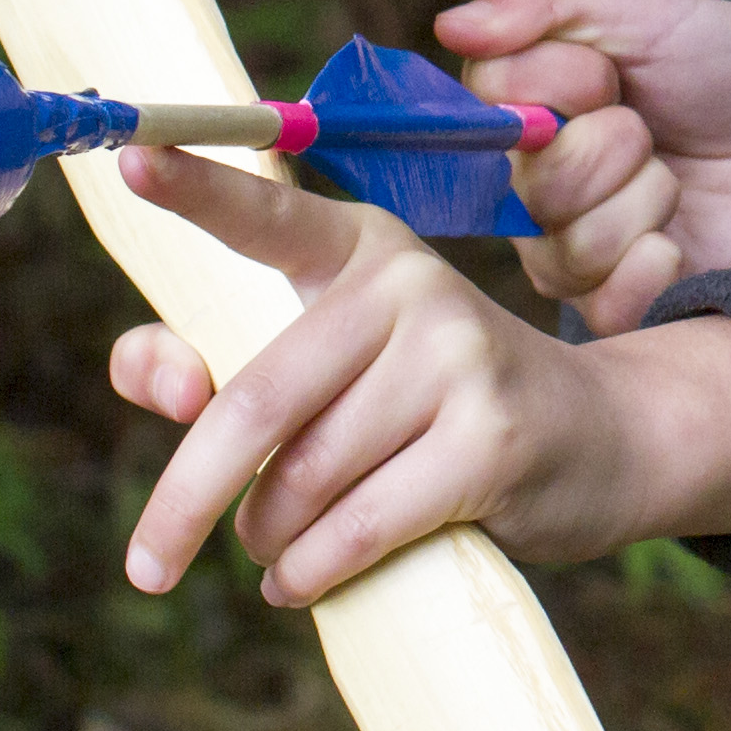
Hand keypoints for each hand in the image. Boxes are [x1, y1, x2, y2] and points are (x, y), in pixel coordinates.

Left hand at [104, 147, 730, 605]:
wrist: (601, 436)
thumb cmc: (427, 407)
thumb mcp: (332, 370)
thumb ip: (217, 365)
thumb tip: (161, 383)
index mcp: (359, 249)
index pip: (268, 216)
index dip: (197, 188)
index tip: (130, 151)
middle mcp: (408, 284)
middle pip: (254, 404)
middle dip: (183, 501)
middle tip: (145, 568)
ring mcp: (458, 355)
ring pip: (301, 480)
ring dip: (268, 541)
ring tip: (283, 551)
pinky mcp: (491, 435)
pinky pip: (357, 527)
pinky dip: (311, 573)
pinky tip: (305, 579)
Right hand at [438, 0, 730, 334]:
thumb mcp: (654, 15)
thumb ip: (551, 8)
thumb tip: (450, 20)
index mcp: (534, 109)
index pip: (483, 104)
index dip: (552, 86)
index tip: (610, 73)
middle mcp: (539, 185)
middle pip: (525, 181)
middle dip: (608, 145)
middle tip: (652, 129)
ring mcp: (577, 250)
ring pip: (562, 244)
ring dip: (642, 199)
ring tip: (679, 182)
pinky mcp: (622, 305)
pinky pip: (599, 305)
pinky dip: (649, 267)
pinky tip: (679, 245)